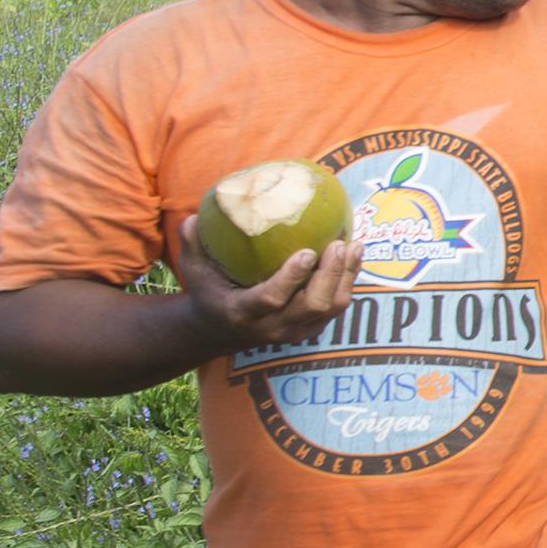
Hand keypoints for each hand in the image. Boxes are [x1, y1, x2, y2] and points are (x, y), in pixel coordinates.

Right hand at [172, 214, 360, 354]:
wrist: (216, 331)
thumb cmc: (207, 292)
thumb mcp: (193, 271)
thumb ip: (192, 244)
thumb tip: (194, 216)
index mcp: (242, 313)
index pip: (271, 299)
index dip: (291, 278)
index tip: (307, 251)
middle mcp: (272, 327)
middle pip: (312, 305)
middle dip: (330, 274)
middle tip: (338, 243)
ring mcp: (294, 331)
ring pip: (331, 308)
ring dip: (346, 276)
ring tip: (354, 245)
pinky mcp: (309, 329)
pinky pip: (336, 308)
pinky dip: (348, 281)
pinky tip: (354, 255)